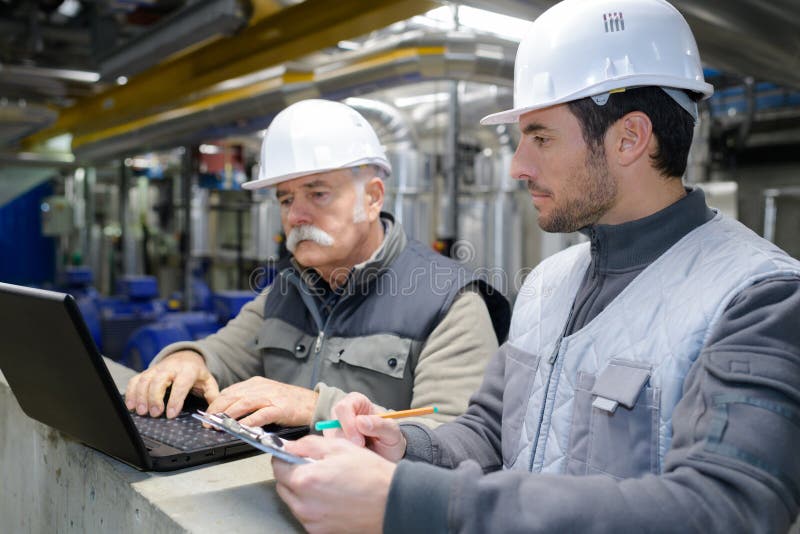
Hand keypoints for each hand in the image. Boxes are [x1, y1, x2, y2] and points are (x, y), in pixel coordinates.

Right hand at [124, 350, 218, 417]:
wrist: (186, 356)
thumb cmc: (196, 373)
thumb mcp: (208, 382)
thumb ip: (212, 396)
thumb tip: (215, 413)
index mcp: (188, 370)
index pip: (181, 384)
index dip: (175, 399)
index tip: (171, 414)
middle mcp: (171, 368)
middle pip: (159, 380)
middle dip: (155, 398)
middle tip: (154, 414)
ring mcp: (157, 369)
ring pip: (145, 380)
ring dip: (141, 396)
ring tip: (142, 412)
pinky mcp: (147, 372)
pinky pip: (135, 380)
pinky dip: (131, 392)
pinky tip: (131, 405)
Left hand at [206, 376, 317, 426]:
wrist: (313, 403)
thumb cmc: (291, 402)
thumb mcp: (268, 394)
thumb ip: (251, 399)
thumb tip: (230, 410)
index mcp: (257, 383)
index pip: (230, 391)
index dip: (216, 402)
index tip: (207, 413)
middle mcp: (262, 388)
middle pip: (233, 396)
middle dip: (217, 409)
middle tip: (207, 422)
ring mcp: (271, 397)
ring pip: (243, 403)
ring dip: (228, 415)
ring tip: (218, 424)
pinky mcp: (280, 408)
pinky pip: (260, 415)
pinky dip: (248, 421)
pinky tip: (239, 427)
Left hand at [273, 435, 394, 533]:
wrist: (392, 502)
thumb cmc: (371, 474)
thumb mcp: (340, 447)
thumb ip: (308, 444)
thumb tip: (288, 446)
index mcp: (306, 479)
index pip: (277, 465)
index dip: (284, 456)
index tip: (292, 454)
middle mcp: (304, 504)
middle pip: (282, 485)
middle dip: (292, 473)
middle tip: (313, 466)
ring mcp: (311, 520)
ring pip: (293, 501)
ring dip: (301, 490)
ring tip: (326, 482)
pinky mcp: (319, 531)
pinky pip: (306, 515)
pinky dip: (312, 505)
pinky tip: (331, 496)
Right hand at [326, 392, 406, 461]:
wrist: (388, 454)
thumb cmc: (390, 438)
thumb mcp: (392, 432)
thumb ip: (380, 425)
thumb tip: (360, 421)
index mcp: (356, 401)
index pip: (343, 408)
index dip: (349, 425)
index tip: (360, 442)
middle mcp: (343, 414)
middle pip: (333, 425)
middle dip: (347, 441)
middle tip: (363, 451)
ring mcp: (335, 429)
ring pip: (331, 440)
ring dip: (347, 450)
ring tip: (364, 453)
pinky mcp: (333, 444)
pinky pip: (332, 451)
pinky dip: (344, 456)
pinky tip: (357, 457)